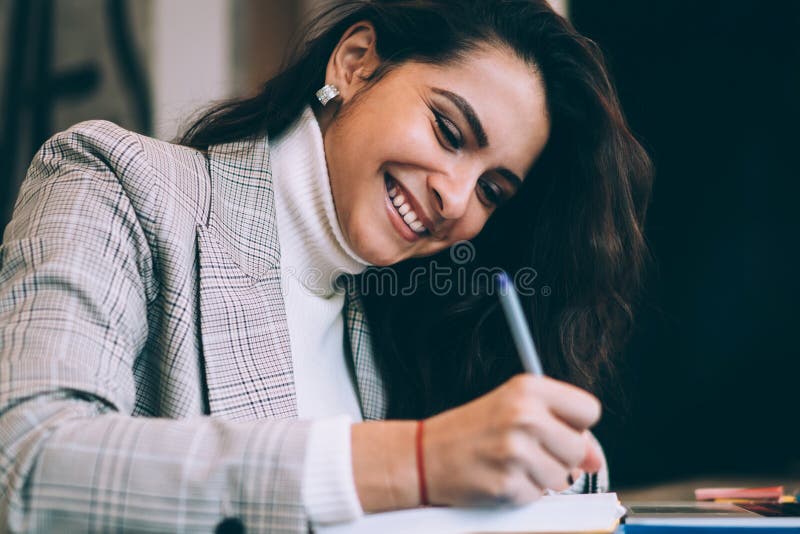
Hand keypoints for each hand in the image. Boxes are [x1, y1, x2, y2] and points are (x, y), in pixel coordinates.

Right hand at [423, 374, 600, 505]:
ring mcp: (516, 452)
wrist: (425, 455)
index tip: (559, 429)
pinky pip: (539, 496)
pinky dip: (523, 492)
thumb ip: (559, 426)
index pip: (589, 410)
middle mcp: (525, 416)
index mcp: (528, 389)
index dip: (577, 425)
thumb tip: (595, 458)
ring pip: (563, 477)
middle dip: (559, 456)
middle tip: (526, 449)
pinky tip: (500, 476)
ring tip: (510, 462)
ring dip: (541, 477)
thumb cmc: (469, 430)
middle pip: (579, 449)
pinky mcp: (509, 484)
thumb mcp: (513, 409)